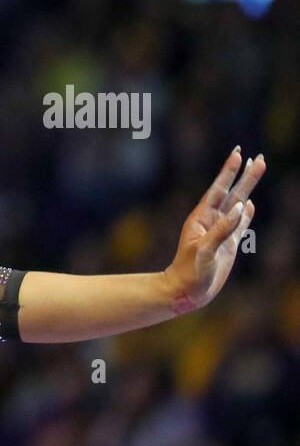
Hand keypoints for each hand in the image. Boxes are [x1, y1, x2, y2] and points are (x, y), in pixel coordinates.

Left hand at [163, 148, 265, 314]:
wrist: (186, 291)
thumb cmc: (190, 271)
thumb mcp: (205, 250)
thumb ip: (222, 229)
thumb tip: (242, 206)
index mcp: (202, 218)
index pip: (219, 190)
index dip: (229, 172)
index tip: (239, 154)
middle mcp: (212, 221)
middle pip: (233, 193)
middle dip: (245, 175)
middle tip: (260, 157)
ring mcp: (221, 232)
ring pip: (239, 205)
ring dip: (249, 188)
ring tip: (258, 171)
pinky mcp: (228, 244)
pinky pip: (240, 224)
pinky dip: (247, 213)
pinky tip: (250, 204)